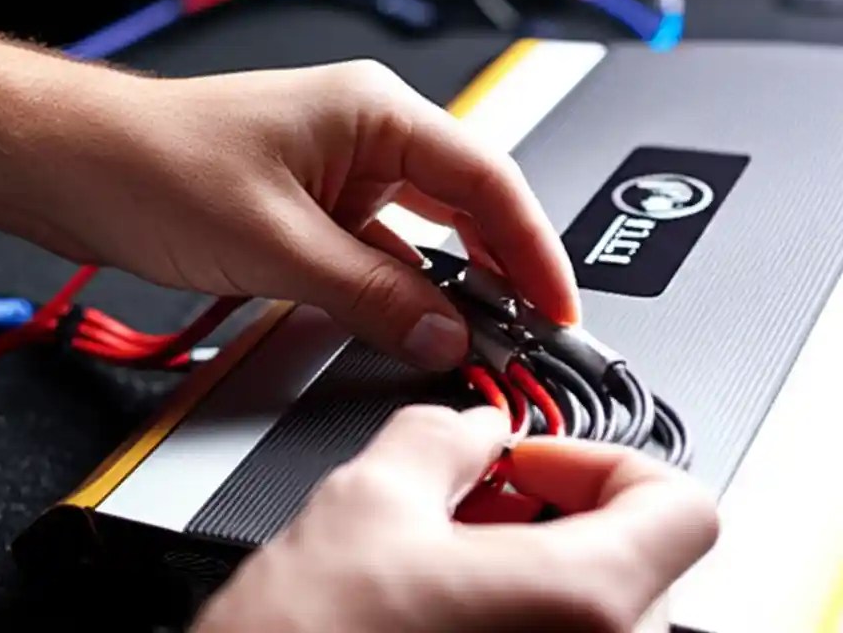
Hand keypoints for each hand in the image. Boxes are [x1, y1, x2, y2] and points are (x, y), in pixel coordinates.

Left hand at [24, 60, 578, 370]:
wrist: (73, 168)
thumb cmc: (154, 167)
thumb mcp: (280, 246)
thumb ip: (372, 296)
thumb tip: (444, 333)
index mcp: (372, 113)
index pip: (487, 179)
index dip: (533, 247)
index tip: (556, 304)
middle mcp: (360, 135)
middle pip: (462, 206)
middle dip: (498, 270)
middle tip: (529, 332)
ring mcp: (331, 173)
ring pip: (415, 236)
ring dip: (441, 288)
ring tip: (475, 340)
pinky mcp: (302, 208)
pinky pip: (369, 253)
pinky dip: (392, 290)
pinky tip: (406, 326)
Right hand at [189, 406, 719, 632]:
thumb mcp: (363, 502)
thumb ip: (440, 438)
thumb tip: (467, 429)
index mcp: (584, 601)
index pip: (679, 502)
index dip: (604, 458)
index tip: (532, 459)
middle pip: (638, 557)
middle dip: (553, 509)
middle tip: (473, 498)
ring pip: (595, 610)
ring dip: (530, 563)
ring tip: (440, 555)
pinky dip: (515, 617)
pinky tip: (436, 607)